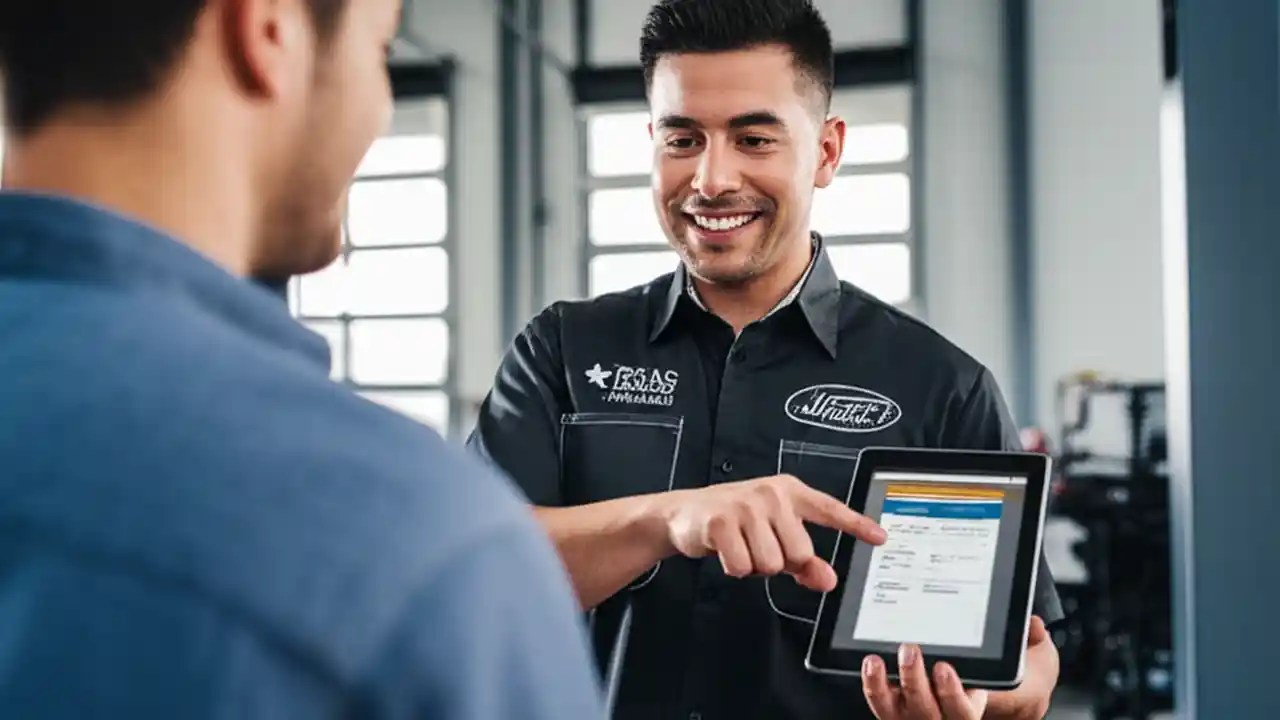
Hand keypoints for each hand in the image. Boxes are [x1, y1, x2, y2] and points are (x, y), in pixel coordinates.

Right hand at [660, 474, 885, 590]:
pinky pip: (743, 567)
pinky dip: (734, 568)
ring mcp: (746, 506)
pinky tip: (725, 550)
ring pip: (772, 564)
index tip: (880, 537)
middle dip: (780, 561)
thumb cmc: (735, 522)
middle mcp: (771, 494)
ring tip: (741, 546)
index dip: (857, 524)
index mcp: (790, 493)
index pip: (830, 509)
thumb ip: (804, 562)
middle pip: (800, 552)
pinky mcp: (721, 521)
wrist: (684, 513)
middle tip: (759, 546)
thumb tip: (828, 580)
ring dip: (755, 566)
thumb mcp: (773, 535)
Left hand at [863, 617, 1057, 719]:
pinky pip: (882, 706)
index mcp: (974, 706)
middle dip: (915, 682)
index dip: (952, 694)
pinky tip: (870, 663)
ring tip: (879, 659)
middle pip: (927, 712)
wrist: (974, 691)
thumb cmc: (1003, 674)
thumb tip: (1032, 625)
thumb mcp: (1034, 662)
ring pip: (898, 714)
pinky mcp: (897, 709)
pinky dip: (873, 687)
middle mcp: (944, 717)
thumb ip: (1034, 643)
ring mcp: (918, 716)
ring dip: (884, 688)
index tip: (944, 667)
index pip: (963, 710)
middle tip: (910, 649)